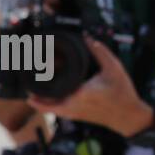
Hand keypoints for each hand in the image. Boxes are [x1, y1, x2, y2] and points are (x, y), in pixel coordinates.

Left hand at [28, 36, 152, 136]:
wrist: (127, 116)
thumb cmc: (122, 93)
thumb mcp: (114, 68)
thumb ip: (101, 52)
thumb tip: (88, 38)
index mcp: (79, 93)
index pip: (52, 88)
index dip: (39, 80)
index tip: (31, 69)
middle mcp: (71, 105)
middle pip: (42, 100)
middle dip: (32, 89)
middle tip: (27, 76)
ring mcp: (71, 113)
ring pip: (45, 107)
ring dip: (37, 97)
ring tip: (31, 84)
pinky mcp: (72, 115)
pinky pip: (53, 110)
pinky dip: (45, 103)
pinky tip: (41, 94)